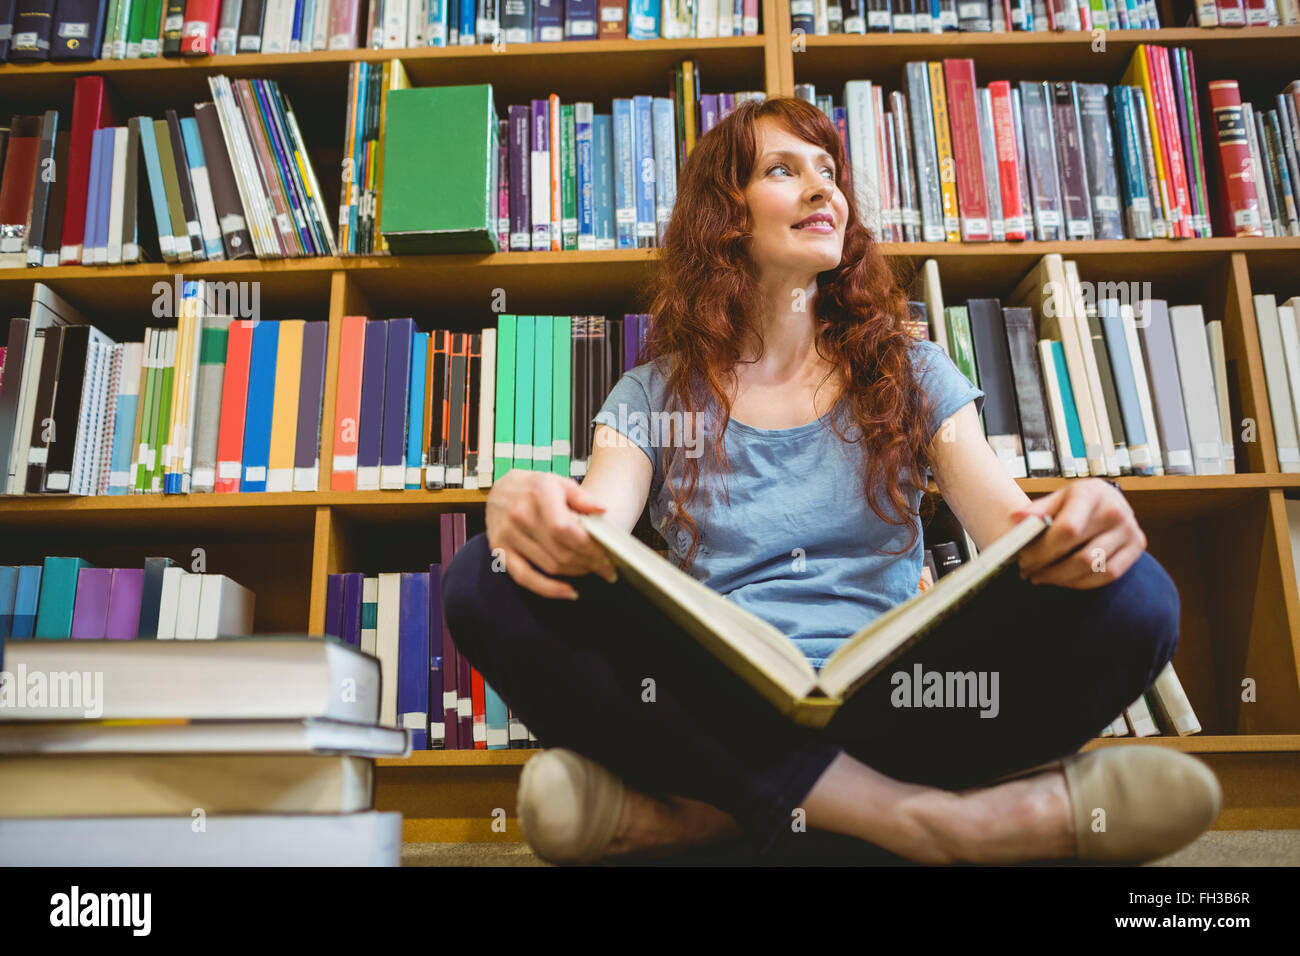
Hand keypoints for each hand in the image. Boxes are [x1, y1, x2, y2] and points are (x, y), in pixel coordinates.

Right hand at [484, 470, 619, 600]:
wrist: (500, 488)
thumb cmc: (535, 486)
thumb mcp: (560, 481)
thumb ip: (582, 496)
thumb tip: (602, 510)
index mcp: (538, 494)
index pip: (565, 529)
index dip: (589, 546)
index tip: (607, 554)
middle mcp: (520, 515)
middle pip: (561, 551)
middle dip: (589, 563)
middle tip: (606, 567)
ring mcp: (507, 535)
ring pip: (549, 566)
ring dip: (575, 573)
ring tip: (592, 571)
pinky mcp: (499, 551)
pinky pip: (525, 578)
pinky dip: (549, 589)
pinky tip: (569, 592)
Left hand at [1009, 479, 1146, 589]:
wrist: (1109, 499)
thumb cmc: (1078, 500)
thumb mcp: (1057, 497)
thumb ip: (1038, 510)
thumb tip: (1016, 518)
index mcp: (1091, 494)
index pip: (1068, 529)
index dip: (1042, 550)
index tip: (1023, 558)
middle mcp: (1116, 511)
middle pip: (1080, 554)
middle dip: (1048, 568)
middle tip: (1027, 572)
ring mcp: (1130, 530)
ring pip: (1094, 567)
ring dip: (1062, 578)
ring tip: (1041, 577)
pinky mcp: (1137, 547)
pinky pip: (1109, 574)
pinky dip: (1082, 582)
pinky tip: (1063, 579)